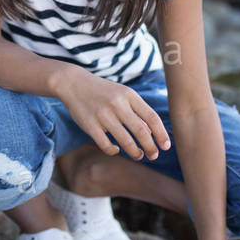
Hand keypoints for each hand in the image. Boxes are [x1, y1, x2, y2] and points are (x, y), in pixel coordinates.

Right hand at [54, 67, 170, 160]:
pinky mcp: (90, 125)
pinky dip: (114, 151)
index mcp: (129, 95)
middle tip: (154, 156)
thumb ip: (138, 110)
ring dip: (135, 152)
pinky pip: (106, 145)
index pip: (152, 117)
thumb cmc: (104, 91)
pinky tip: (116, 150)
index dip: (161, 134)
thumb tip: (153, 133)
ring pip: (125, 141)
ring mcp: (103, 115)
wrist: (73, 83)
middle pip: (141, 132)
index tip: (166, 146)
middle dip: (151, 147)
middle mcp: (117, 105)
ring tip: (139, 155)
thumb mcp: (123, 94)